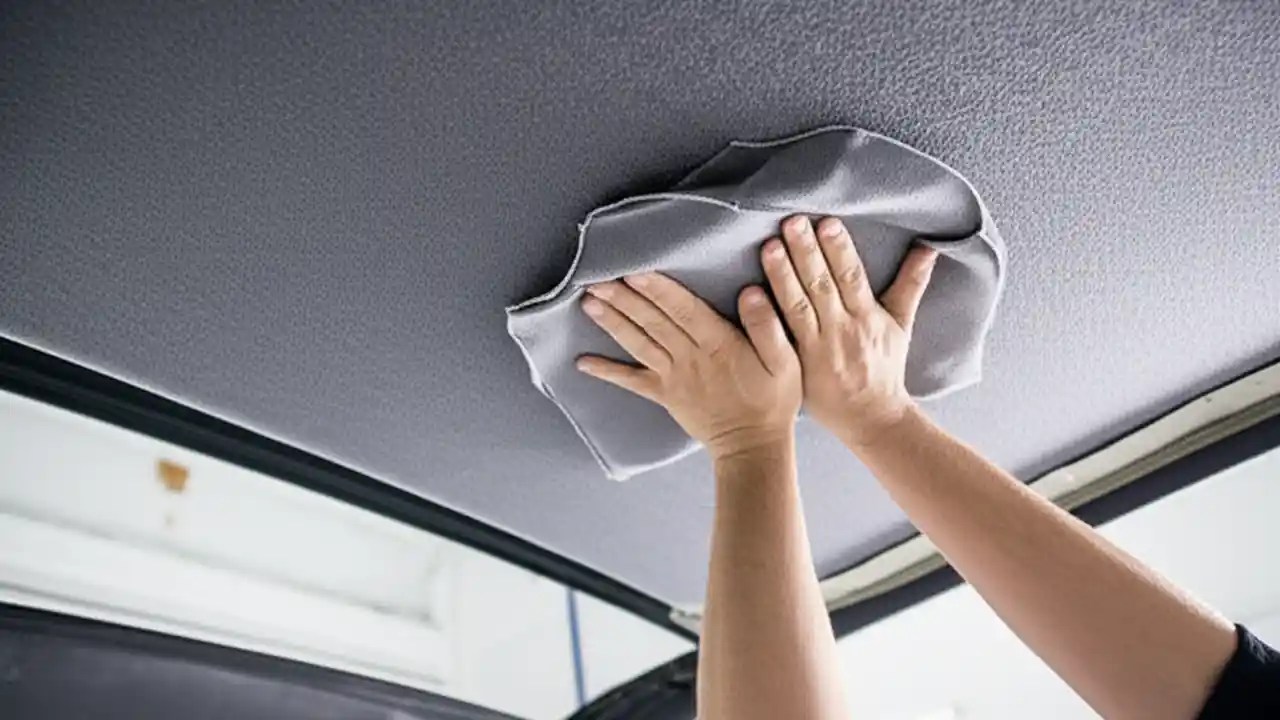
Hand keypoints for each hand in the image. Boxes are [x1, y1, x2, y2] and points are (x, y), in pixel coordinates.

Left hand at [576, 273, 801, 460]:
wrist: (754, 446)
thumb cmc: (772, 399)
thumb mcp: (784, 361)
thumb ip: (766, 326)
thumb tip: (750, 293)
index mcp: (718, 344)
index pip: (684, 310)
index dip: (658, 290)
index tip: (635, 272)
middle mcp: (690, 358)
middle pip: (653, 322)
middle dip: (625, 299)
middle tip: (598, 278)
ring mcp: (673, 378)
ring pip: (638, 345)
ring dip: (613, 323)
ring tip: (589, 303)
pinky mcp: (664, 395)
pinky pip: (631, 382)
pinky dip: (606, 372)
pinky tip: (582, 362)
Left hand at [761, 215, 937, 447]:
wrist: (871, 417)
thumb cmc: (884, 367)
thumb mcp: (902, 325)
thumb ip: (911, 284)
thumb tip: (929, 247)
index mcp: (868, 317)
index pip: (852, 277)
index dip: (840, 250)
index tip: (828, 223)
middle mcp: (843, 330)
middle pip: (823, 286)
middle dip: (807, 253)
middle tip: (792, 222)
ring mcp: (818, 348)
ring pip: (798, 308)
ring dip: (782, 276)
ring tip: (769, 247)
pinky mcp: (798, 365)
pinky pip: (780, 336)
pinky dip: (765, 317)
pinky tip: (748, 294)